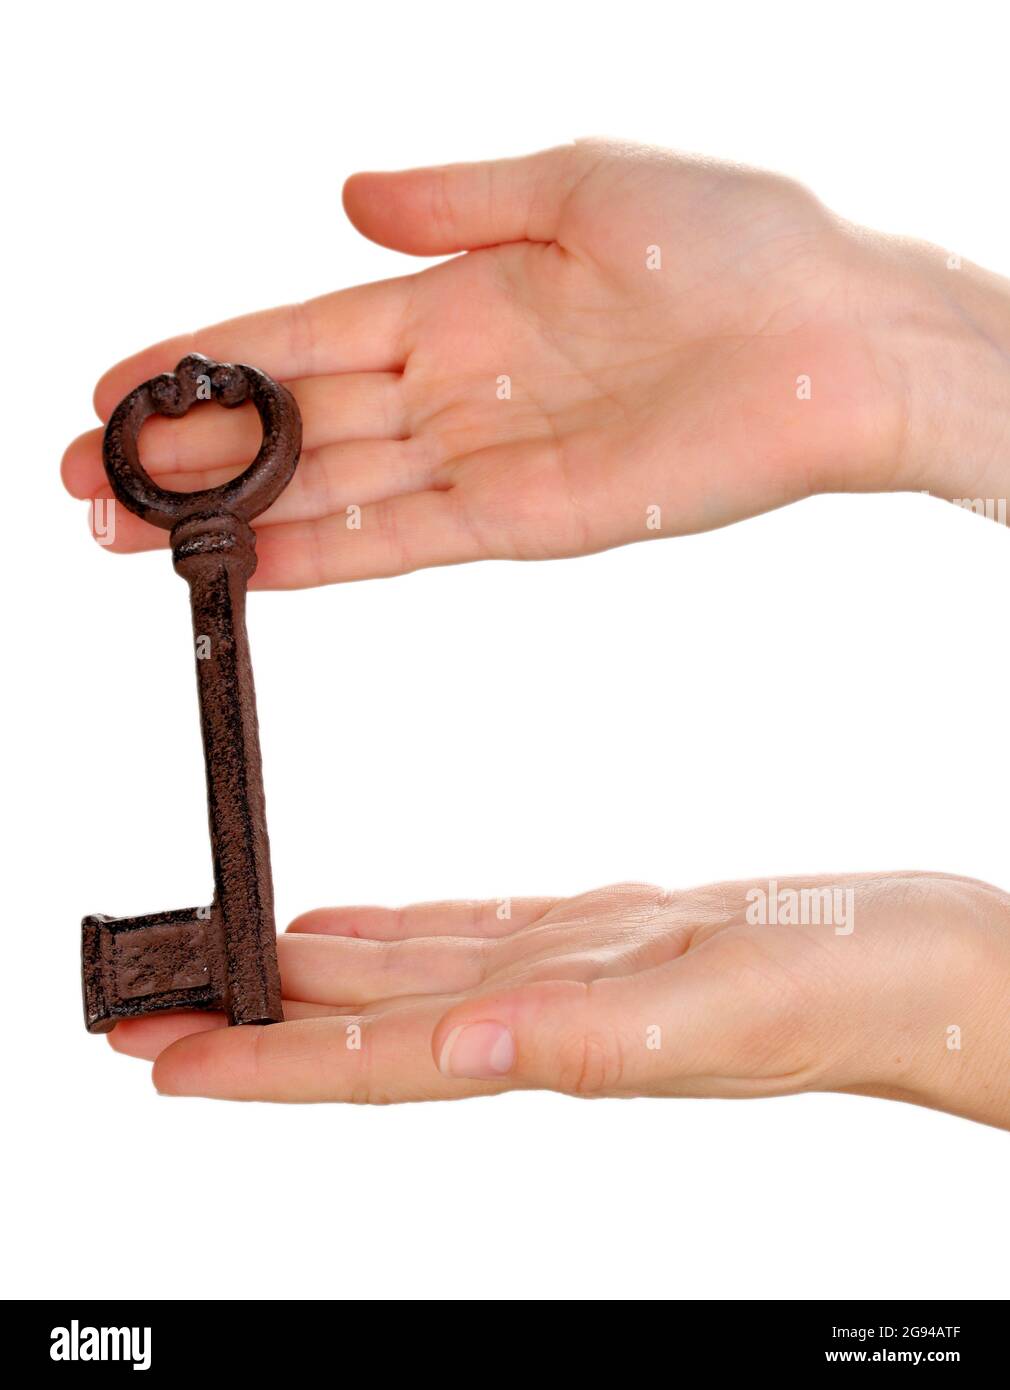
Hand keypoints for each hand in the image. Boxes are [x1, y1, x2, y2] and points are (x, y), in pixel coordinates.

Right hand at [61, 141, 1009, 587]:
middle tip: (86, 482)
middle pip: (294, 422)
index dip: (205, 354)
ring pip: (328, 489)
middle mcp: (458, 385)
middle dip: (186, 450)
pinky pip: (402, 539)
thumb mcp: (578, 182)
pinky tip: (240, 562)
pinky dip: (319, 553)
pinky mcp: (527, 522)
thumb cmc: (738, 242)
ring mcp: (486, 458)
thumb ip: (453, 200)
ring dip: (225, 510)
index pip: (302, 331)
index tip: (115, 379)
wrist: (839, 335)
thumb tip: (346, 195)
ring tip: (127, 532)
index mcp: (461, 296)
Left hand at [109, 872, 1009, 1127]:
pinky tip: (362, 926)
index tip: (167, 1062)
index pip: (373, 1067)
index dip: (264, 1069)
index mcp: (556, 1041)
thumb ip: (592, 1039)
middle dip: (253, 1019)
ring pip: (411, 974)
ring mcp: (573, 973)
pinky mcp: (610, 934)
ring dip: (315, 976)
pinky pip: (477, 934)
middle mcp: (544, 1014)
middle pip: (365, 1024)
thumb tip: (461, 1052)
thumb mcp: (726, 1011)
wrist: (932, 969)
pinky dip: (405, 931)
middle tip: (156, 1002)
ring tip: (234, 959)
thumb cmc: (855, 995)